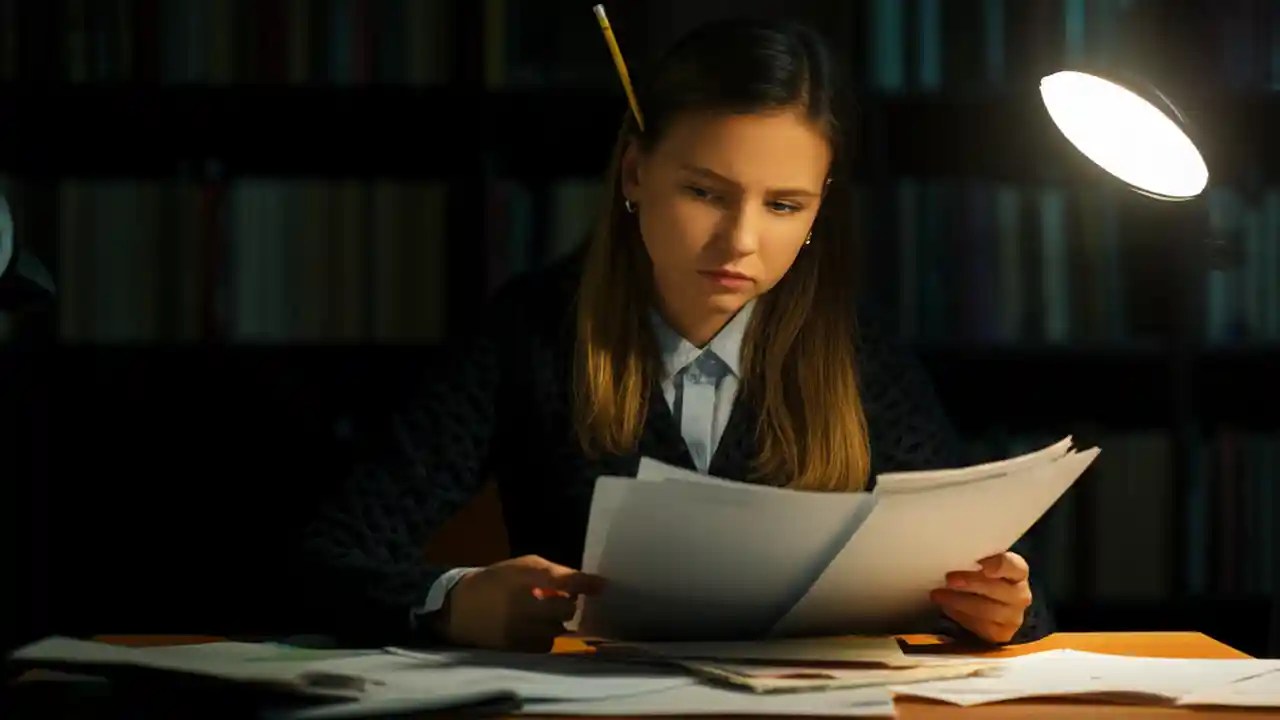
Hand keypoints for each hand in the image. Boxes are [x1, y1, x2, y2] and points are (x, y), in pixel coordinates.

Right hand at [438, 555, 606, 651]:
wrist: (460, 607)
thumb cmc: (497, 581)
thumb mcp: (523, 566)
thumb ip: (553, 573)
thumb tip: (585, 584)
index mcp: (526, 576)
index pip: (565, 581)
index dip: (586, 584)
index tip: (602, 586)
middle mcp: (524, 603)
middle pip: (566, 610)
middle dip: (569, 606)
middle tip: (563, 602)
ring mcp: (520, 628)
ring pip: (558, 630)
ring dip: (558, 623)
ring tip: (544, 616)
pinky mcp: (516, 647)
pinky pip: (546, 645)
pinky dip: (546, 637)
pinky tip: (535, 629)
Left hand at [930, 552, 1031, 643]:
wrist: (983, 604)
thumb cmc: (977, 577)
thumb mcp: (976, 564)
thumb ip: (973, 560)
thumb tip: (950, 556)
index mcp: (1017, 571)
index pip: (1013, 565)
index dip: (999, 565)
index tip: (980, 564)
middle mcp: (1020, 595)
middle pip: (998, 589)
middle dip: (972, 583)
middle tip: (949, 579)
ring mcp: (1013, 617)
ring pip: (988, 611)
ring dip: (960, 602)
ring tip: (938, 595)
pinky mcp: (1002, 634)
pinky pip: (981, 627)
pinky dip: (961, 616)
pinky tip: (947, 608)